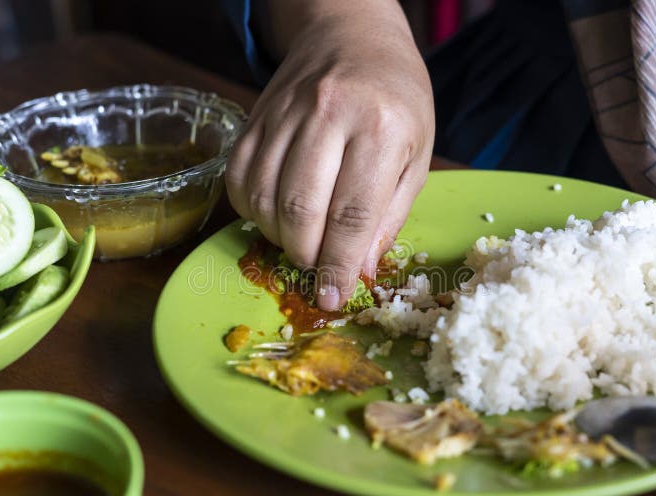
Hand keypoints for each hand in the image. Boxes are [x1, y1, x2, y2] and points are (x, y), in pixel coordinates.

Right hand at [226, 7, 433, 309]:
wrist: (351, 38)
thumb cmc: (396, 101)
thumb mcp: (416, 155)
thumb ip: (388, 215)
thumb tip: (357, 269)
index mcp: (381, 128)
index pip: (352, 213)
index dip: (337, 265)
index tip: (330, 298)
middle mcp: (328, 116)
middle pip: (299, 209)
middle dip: (305, 255)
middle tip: (316, 265)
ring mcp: (284, 113)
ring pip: (263, 198)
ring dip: (277, 236)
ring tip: (299, 238)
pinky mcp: (254, 116)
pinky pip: (238, 178)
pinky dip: (251, 210)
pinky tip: (274, 213)